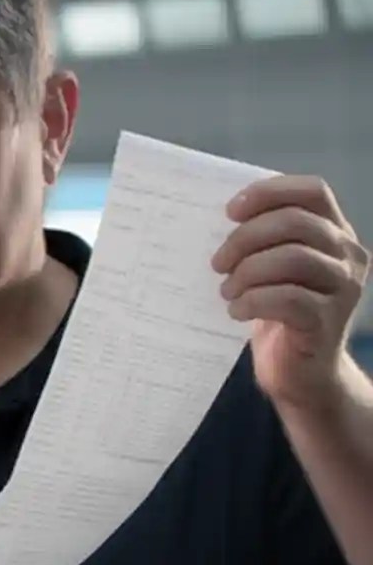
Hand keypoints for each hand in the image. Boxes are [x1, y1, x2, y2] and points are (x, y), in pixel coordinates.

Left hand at [211, 175, 369, 413]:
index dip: (269, 192)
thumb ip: (263, 238)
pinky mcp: (328, 322)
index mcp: (335, 232)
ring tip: (227, 291)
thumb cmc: (278, 312)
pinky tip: (237, 311)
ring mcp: (344, 289)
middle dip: (245, 238)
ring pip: (292, 258)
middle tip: (217, 263)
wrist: (300, 373)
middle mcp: (348, 256)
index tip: (230, 211)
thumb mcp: (273, 267)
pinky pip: (288, 299)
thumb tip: (221, 213)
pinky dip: (253, 301)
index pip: (313, 190)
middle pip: (295, 222)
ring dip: (247, 272)